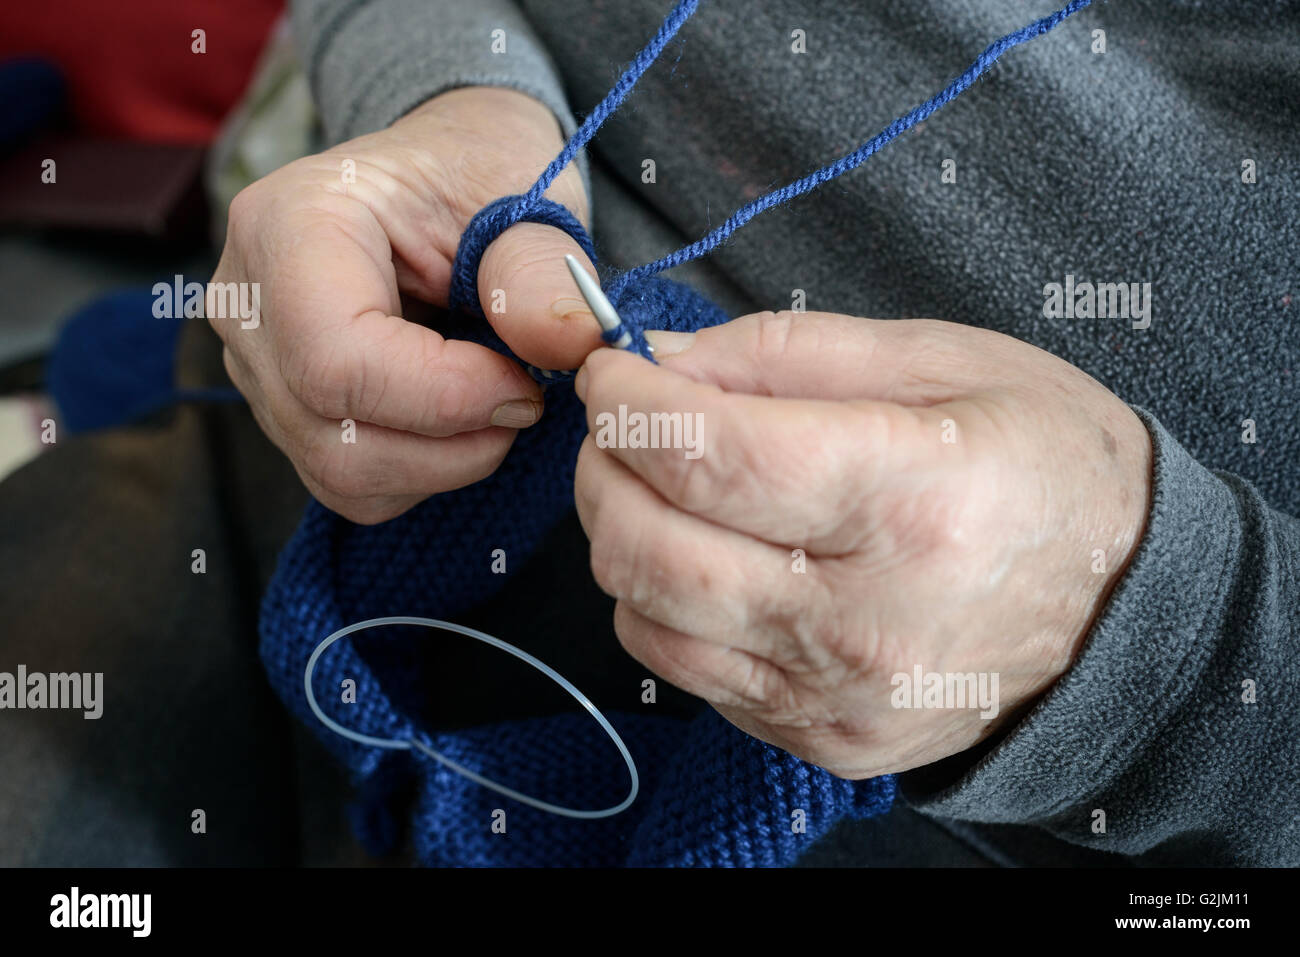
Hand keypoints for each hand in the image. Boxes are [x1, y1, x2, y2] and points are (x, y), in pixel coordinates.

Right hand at [208, 87, 604, 522]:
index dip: (445, 396)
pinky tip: (458, 417)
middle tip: (526, 397)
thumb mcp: (527, 197)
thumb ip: (542, 274)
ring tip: (498, 399)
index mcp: (290, 224)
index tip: (527, 382)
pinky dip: (421, 471)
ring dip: (444, 461)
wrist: (444, 177)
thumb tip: (574, 344)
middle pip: (333, 432)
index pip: (337, 359)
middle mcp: (247, 301)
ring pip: (341, 472)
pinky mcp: (282, 409)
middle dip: (454, 440)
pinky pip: (348, 484)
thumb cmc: (478, 174)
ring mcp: (255, 362)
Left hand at [572, 311, 1151, 776]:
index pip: (714, 456)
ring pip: (646, 618)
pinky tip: (708, 556)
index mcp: (911, 501)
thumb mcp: (941, 360)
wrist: (1124, 608)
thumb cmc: (1043, 462)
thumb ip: (787, 352)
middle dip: (603, 468)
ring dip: (620, 535)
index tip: (613, 370)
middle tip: (622, 424)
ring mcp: (839, 696)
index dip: (632, 404)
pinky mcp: (822, 738)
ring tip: (661, 484)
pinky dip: (663, 604)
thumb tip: (664, 359)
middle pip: (652, 550)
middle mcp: (867, 619)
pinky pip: (686, 671)